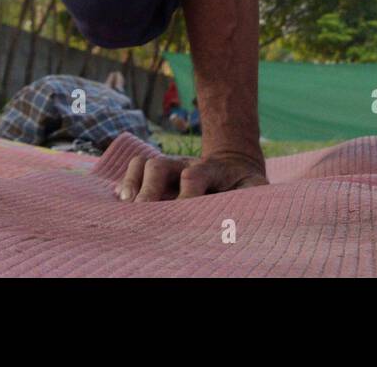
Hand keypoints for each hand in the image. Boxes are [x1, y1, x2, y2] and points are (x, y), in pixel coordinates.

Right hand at [114, 151, 267, 201]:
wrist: (234, 167)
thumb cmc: (244, 185)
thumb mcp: (255, 187)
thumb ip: (254, 192)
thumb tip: (245, 207)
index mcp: (210, 168)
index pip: (194, 174)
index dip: (187, 192)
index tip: (184, 209)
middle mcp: (184, 165)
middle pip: (160, 165)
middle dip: (150, 187)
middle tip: (144, 210)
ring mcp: (168, 170)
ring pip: (143, 164)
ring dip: (132, 183)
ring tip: (127, 204)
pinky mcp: (156, 178)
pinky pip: (134, 171)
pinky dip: (125, 184)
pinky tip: (121, 202)